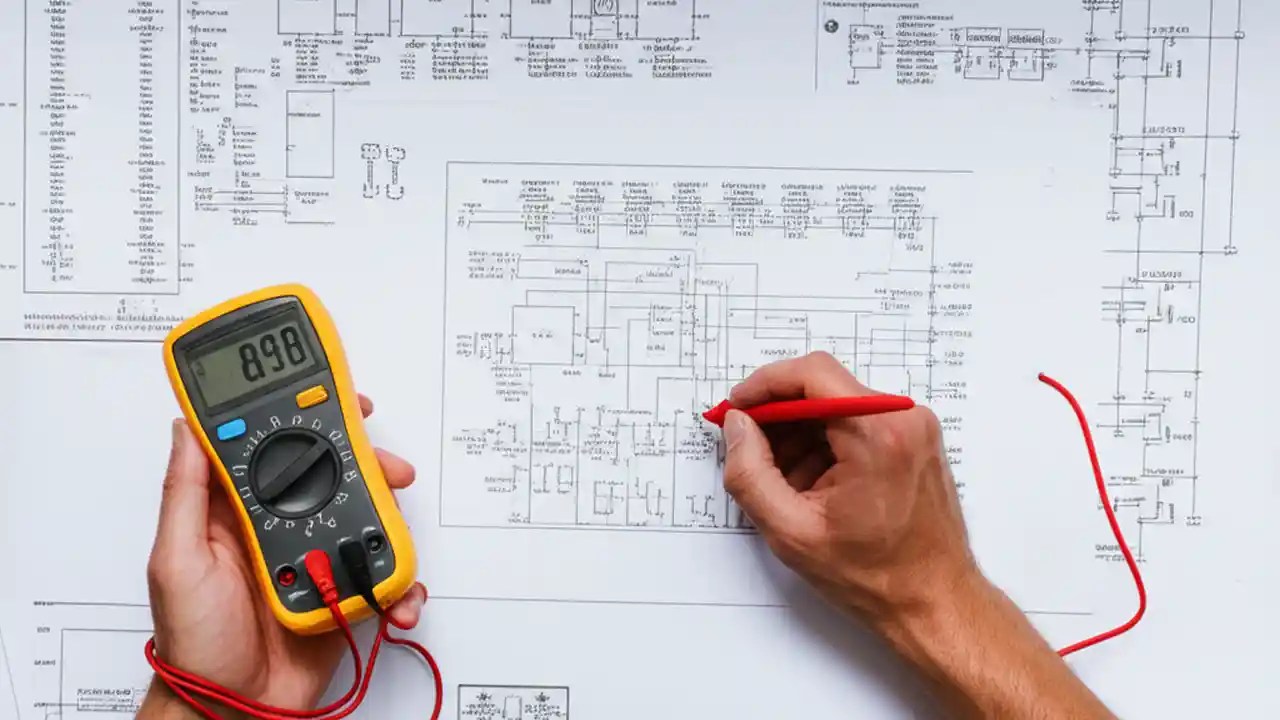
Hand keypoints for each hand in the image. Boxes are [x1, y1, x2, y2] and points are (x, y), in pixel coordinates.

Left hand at [138, 395, 426, 717]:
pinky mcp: (343, 593)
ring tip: (391, 538)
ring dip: (391, 524)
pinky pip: (382, 575)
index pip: (273, 448)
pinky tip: (392, 593)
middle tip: (388, 467)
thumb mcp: (176, 561)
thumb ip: (185, 493)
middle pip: (333, 476)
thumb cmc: (194, 643)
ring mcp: (315, 560)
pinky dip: (399, 582)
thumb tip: (188, 428)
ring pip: (367, 520)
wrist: (232, 711)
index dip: (306, 416)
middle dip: (369, 465)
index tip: (337, 399)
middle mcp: (278, 530)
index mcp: (236, 513)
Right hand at [720, 352, 1115, 718]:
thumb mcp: (792, 531)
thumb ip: (750, 473)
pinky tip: (811, 483)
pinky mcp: (915, 439)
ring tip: (783, 482)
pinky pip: (858, 421)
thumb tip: (736, 426)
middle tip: (748, 447)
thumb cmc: (876, 575)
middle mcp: (904, 419)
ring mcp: (914, 427)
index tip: (737, 407)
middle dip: (778, 414)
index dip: (764, 384)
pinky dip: (825, 443)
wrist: (934, 602)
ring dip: (800, 432)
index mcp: (878, 434)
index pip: (811, 374)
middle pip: (823, 386)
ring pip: (837, 404)